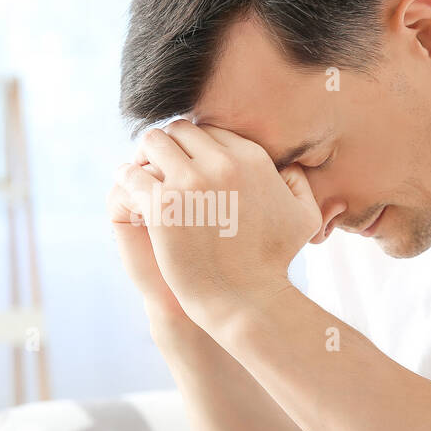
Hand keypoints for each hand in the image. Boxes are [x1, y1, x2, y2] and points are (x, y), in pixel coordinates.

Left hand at [113, 120, 321, 332]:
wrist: (246, 299)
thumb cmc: (274, 262)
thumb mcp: (303, 217)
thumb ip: (298, 182)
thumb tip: (287, 165)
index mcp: (251, 158)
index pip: (210, 131)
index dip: (195, 145)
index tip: (186, 162)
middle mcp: (222, 163)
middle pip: (180, 131)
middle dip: (169, 146)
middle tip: (160, 166)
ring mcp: (190, 183)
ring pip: (153, 143)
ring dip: (146, 155)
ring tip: (142, 175)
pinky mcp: (163, 206)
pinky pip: (131, 174)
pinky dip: (127, 178)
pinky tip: (130, 192)